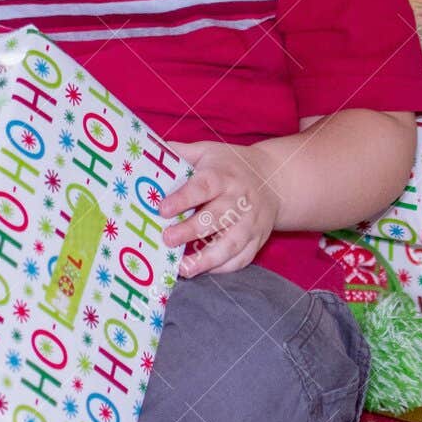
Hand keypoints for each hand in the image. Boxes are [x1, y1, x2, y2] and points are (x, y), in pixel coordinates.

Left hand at [159, 140, 280, 276]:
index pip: (203, 187)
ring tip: (183, 269)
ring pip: (231, 245)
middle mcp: (239, 200)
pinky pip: (242, 259)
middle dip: (190, 231)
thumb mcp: (208, 151)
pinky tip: (202, 271)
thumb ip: (180, 153)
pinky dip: (222, 269)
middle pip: (216, 218)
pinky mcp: (257, 240)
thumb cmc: (230, 165)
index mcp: (223, 176)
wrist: (272, 178)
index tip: (162, 209)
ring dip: (206, 259)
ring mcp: (250, 223)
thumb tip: (149, 152)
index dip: (183, 199)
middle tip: (167, 239)